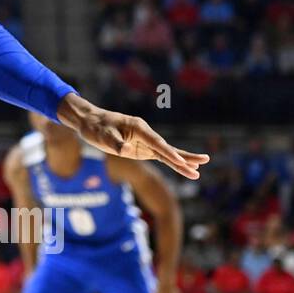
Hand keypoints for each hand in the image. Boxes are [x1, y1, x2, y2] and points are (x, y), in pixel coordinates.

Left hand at [59, 96, 208, 178]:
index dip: (169, 153)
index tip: (180, 162)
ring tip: (198, 171)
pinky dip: (171, 162)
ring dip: (181, 162)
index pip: (156, 142)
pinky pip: (159, 156)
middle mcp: (145, 134)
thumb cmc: (95, 126)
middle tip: (204, 162)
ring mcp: (145, 141)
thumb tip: (125, 151)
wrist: (90, 121)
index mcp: (138, 127)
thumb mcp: (102, 134)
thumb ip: (115, 142)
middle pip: (167, 148)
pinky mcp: (142, 148)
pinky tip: (183, 167)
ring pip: (166, 153)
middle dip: (184, 157)